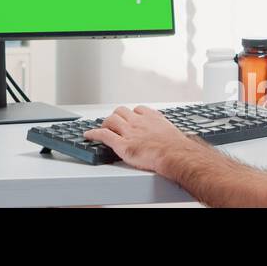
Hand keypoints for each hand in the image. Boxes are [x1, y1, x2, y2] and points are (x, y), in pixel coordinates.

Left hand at [83, 105, 201, 173]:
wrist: (176, 156)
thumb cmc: (178, 149)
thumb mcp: (174, 134)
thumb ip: (168, 133)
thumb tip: (174, 141)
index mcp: (153, 118)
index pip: (139, 109)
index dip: (133, 114)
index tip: (131, 117)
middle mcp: (139, 122)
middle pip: (121, 111)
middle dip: (117, 116)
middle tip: (115, 123)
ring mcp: (129, 132)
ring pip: (111, 120)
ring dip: (106, 123)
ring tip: (104, 128)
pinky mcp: (122, 145)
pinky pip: (103, 135)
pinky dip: (94, 134)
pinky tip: (88, 135)